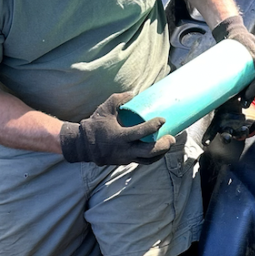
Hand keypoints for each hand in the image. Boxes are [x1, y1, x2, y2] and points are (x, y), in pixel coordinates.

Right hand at [60, 92, 174, 165]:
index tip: (162, 119)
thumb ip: (118, 99)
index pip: (141, 133)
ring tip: (169, 144)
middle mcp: (124, 150)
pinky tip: (160, 150)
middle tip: (172, 137)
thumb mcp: (105, 109)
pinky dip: (153, 157)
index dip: (154, 126)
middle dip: (164, 145)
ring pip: (148, 160)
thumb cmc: (95, 125)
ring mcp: (125, 158)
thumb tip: (134, 93)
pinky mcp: (126, 162)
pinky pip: (143, 161)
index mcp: (120, 136)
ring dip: (161, 153)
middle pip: (149, 152)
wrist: (82, 145)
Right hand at [202, 96, 254, 145]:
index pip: (211, 130)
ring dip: (242, 133)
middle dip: (226, 138)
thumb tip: (227, 92)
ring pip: (240, 134)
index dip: (208, 136)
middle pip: (225, 136)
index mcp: (218, 121)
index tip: (205, 143)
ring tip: (244, 128)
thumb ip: (225, 95)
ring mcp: (238, 129)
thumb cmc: (228, 100)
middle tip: (227, 137)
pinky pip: (253, 129)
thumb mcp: (224, 97)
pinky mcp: (249, 127)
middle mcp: (227, 128)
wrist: (241, 101)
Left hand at [211, 14, 254, 103]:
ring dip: (244, 95)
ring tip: (237, 103)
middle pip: (254, 85)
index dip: (254, 91)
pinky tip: (232, 96)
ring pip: (247, 84)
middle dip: (249, 96)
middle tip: (242, 105)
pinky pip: (241, 81)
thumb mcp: (249, 45)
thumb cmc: (240, 37)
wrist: (229, 32)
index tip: (246, 98)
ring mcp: (247, 68)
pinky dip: (238, 89)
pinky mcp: (239, 68)